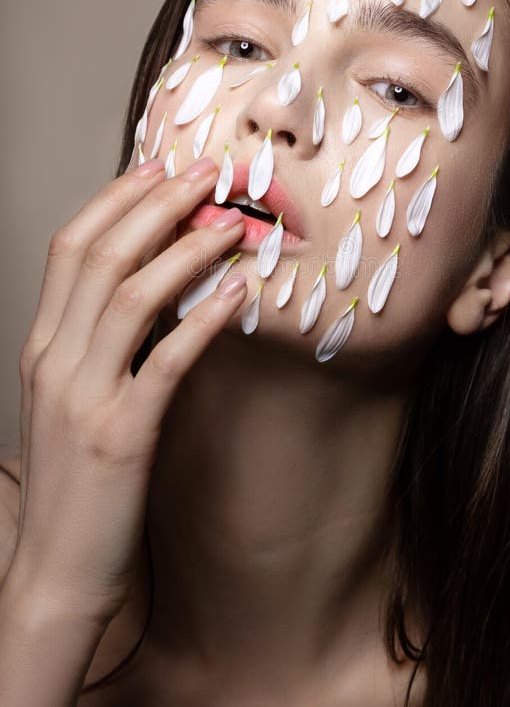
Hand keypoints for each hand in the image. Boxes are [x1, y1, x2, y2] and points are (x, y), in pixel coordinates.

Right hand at [10, 155, 246, 624]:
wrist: (58, 569)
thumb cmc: (77, 480)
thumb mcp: (75, 397)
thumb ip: (103, 343)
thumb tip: (158, 286)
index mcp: (42, 346)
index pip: (70, 249)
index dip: (116, 200)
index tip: (160, 169)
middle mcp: (54, 361)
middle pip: (99, 256)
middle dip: (155, 203)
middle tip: (205, 172)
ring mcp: (84, 398)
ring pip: (130, 297)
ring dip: (185, 250)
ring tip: (232, 223)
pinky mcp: (121, 437)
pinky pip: (167, 363)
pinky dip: (205, 321)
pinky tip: (238, 295)